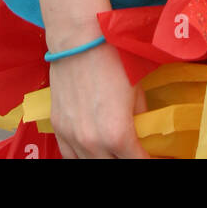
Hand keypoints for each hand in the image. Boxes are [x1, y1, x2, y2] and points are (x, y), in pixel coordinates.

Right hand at [49, 39, 149, 158]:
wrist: (79, 40)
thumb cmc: (112, 59)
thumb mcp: (137, 90)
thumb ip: (140, 116)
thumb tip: (141, 128)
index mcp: (117, 135)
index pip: (136, 162)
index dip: (146, 160)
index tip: (148, 156)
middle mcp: (93, 143)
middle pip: (112, 166)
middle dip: (125, 159)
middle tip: (132, 151)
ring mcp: (72, 137)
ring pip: (89, 164)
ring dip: (104, 159)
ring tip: (113, 151)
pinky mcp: (58, 126)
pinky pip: (69, 155)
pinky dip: (81, 156)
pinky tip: (90, 151)